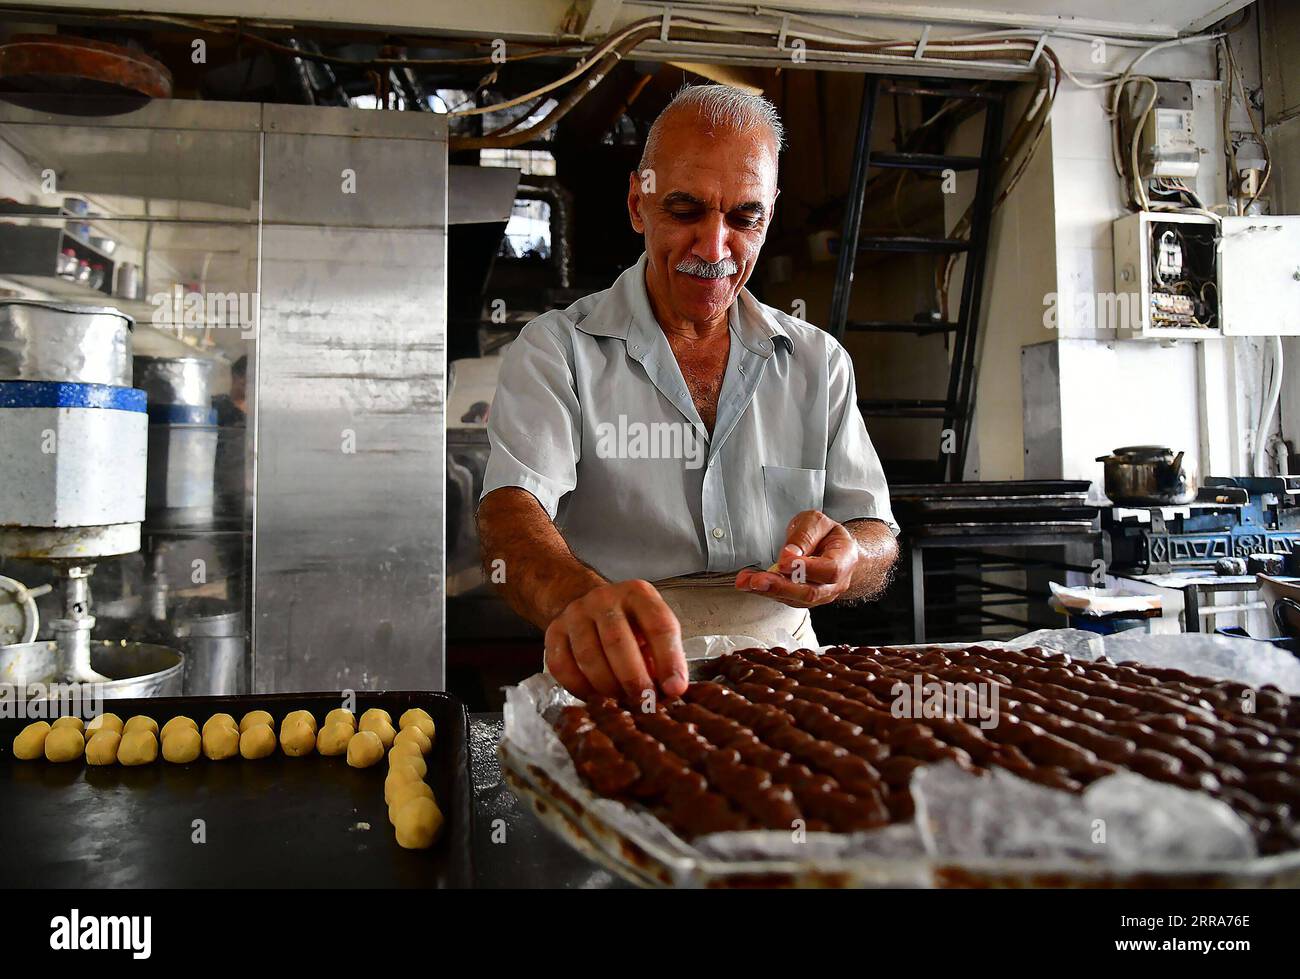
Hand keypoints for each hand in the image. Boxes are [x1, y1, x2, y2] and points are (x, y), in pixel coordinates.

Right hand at [544, 579, 687, 702]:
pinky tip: (594, 697)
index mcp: (638, 594)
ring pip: (588, 657)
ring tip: (621, 702)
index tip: (675, 689)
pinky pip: (562, 666)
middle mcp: (605, 598)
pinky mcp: (554, 631)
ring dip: (607, 687)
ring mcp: (576, 613)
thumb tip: (671, 691)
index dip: (669, 661)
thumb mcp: (652, 628)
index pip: (659, 626)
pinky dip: (580, 688)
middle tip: (644, 702)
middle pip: (618, 642)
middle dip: (634, 679)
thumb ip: (664, 654)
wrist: (588, 605)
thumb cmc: (630, 624)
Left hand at [734, 509, 861, 607]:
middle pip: (809, 592)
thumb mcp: (817, 522)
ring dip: (767, 591)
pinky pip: (783, 598)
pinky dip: (764, 591)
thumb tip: (789, 554)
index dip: (806, 568)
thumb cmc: (827, 535)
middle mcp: (834, 584)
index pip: (829, 570)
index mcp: (844, 560)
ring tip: (745, 581)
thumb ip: (805, 535)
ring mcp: (819, 596)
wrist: (834, 550)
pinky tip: (748, 583)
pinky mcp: (801, 599)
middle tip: (757, 580)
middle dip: (780, 587)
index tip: (783, 561)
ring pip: (794, 599)